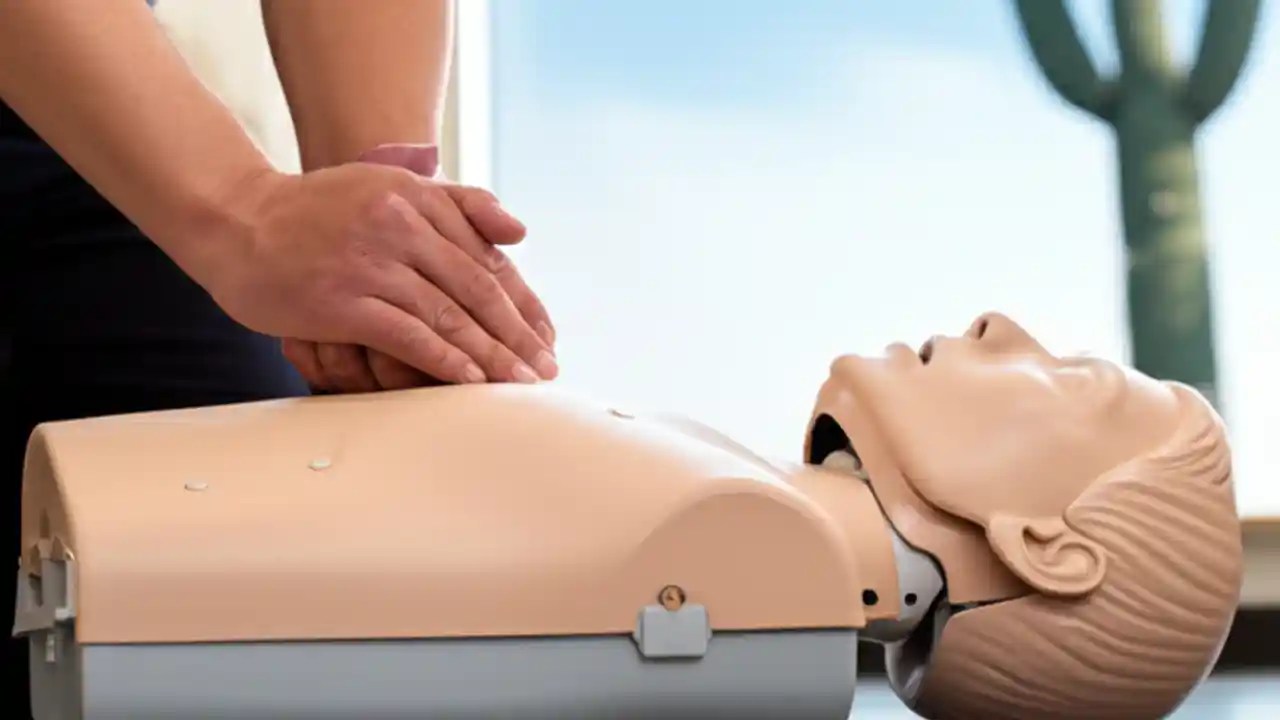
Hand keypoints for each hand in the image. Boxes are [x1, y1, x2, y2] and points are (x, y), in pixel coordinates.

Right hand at [193, 155, 557, 385]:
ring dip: (491, 355)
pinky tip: (471, 381)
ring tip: (520, 383)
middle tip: (546, 368)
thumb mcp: (388, 185)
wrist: (237, 218)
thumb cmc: (316, 210)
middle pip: (477, 288)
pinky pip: (406, 334)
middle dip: (517, 334)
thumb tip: (521, 232)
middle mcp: (401, 225)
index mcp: (418, 198)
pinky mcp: (342, 299)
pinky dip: (444, 360)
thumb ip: (457, 204)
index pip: (486, 257)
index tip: (547, 336)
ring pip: (448, 314)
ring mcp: (371, 262)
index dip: (523, 301)